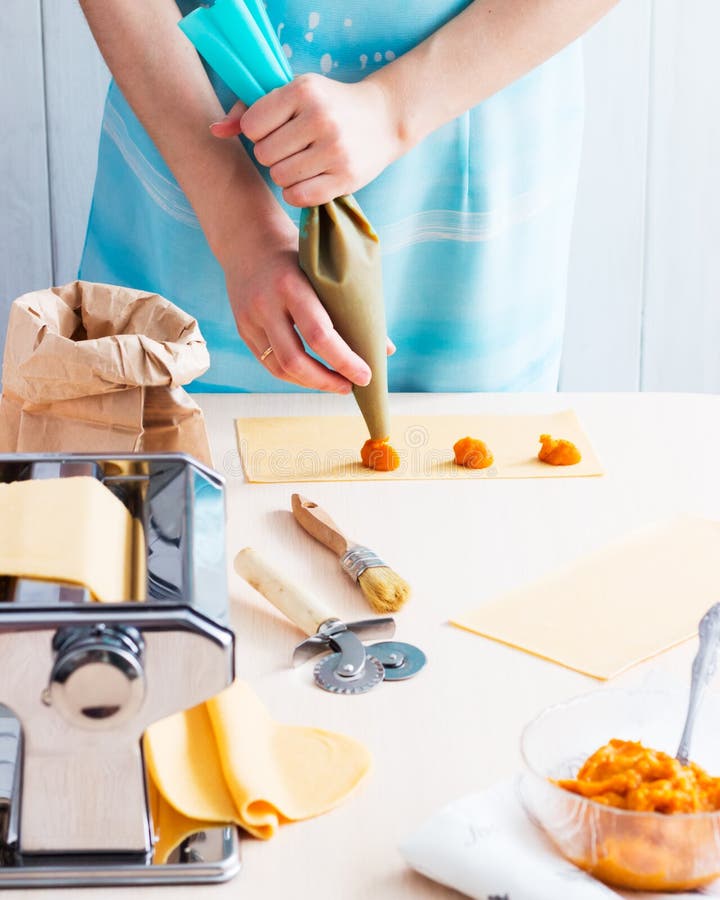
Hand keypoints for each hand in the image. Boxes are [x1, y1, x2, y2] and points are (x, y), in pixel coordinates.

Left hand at [210, 74, 401, 206]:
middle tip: (290, 147)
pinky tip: (307, 180)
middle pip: (264, 155)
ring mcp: (335, 150)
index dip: (257, 131)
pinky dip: (296, 192)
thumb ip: (248, 108)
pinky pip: (299, 196)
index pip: (252, 126)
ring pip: (280, 177)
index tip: (275, 128)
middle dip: (271, 154)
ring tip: (301, 162)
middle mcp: (320, 118)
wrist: (383, 119)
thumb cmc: (328, 104)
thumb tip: (214, 130)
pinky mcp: (345, 178)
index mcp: (303, 90)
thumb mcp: (292, 93)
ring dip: (284, 174)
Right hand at [221, 218, 394, 391]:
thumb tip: (385, 349)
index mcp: (290, 285)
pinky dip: (295, 375)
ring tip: (336, 384)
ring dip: (311, 383)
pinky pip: (269, 363)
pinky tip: (314, 375)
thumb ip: (353, 307)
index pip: (319, 335)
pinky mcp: (243, 330)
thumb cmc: (298, 253)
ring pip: (281, 368)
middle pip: (296, 360)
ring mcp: (250, 320)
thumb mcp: (324, 269)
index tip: (365, 375)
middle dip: (327, 380)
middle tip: (351, 386)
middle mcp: (266, 305)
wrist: (246, 238)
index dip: (344, 361)